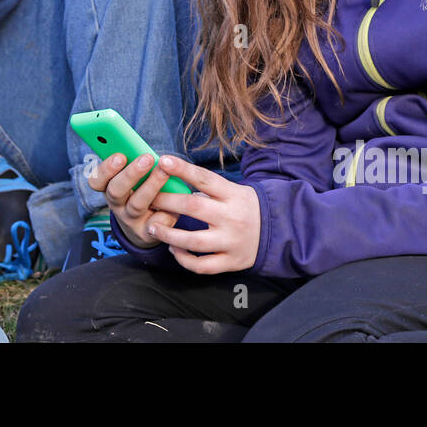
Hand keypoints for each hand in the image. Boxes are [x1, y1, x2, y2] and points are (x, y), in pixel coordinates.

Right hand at [88, 152, 179, 249]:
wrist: (149, 224)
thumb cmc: (143, 189)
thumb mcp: (136, 176)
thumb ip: (137, 162)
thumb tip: (149, 152)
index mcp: (108, 187)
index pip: (97, 181)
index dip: (106, 169)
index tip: (120, 155)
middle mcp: (117, 204)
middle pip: (116, 190)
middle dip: (131, 173)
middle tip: (147, 158)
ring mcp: (131, 220)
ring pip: (136, 204)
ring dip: (151, 186)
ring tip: (164, 171)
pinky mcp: (147, 232)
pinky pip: (155, 223)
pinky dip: (165, 211)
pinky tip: (176, 199)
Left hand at [145, 156, 261, 273]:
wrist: (278, 232)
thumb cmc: (245, 206)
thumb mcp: (233, 191)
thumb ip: (207, 189)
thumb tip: (173, 178)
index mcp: (232, 195)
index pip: (204, 179)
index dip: (183, 169)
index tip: (163, 161)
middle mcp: (232, 217)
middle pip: (193, 208)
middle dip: (166, 202)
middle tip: (148, 198)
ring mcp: (231, 241)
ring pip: (193, 241)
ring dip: (168, 234)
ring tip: (152, 227)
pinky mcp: (231, 262)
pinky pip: (202, 265)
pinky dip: (184, 259)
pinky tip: (174, 250)